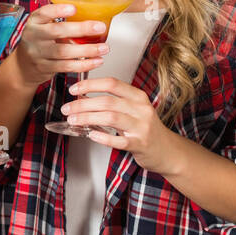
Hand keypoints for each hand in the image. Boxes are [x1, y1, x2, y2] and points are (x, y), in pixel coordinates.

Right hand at [15, 3, 107, 86]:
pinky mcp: (45, 68)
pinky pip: (66, 66)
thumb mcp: (43, 26)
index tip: (74, 8)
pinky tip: (96, 61)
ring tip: (103, 48)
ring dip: (87, 50)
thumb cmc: (40, 41)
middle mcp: (34, 36)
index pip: (44, 13)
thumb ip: (60, 20)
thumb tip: (93, 13)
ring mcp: (38, 53)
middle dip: (81, 29)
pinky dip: (84, 65)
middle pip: (57, 31)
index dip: (58, 10)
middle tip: (100, 27)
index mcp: (34, 21)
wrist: (24, 65)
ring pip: (64, 52)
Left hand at [61, 77, 183, 175]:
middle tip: (67, 109)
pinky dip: (103, 137)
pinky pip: (119, 140)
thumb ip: (114, 103)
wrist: (168, 151)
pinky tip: (91, 135)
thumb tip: (83, 99)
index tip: (74, 89)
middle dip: (82, 104)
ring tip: (73, 120)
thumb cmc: (146, 129)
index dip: (90, 84)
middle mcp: (141, 109)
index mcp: (138, 96)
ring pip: (110, 117)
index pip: (112, 83)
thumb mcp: (134, 109)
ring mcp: (142, 127)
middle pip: (107, 101)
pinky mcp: (140, 144)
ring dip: (87, 118)